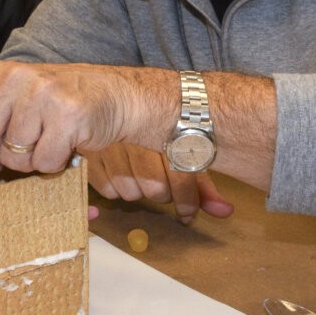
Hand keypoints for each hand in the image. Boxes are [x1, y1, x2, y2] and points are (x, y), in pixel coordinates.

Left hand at [0, 61, 170, 196]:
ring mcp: (40, 94)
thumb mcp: (14, 108)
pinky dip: (56, 164)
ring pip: (13, 159)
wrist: (116, 95)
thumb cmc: (59, 106)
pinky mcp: (66, 114)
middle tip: (20, 157)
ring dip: (32, 162)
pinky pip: (44, 163)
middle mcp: (12, 78)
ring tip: (50, 140)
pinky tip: (68, 142)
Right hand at [83, 143, 233, 224]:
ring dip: (137, 190)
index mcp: (165, 131)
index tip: (188, 214)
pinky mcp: (90, 154)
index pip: (180, 173)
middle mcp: (137, 137)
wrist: (113, 100)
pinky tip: (118, 172)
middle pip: (155, 189)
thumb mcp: (183, 152)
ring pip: (131, 193)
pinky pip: (108, 190)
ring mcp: (111, 145)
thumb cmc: (156, 132)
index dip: (187, 199)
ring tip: (138, 175)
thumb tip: (226, 212)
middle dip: (162, 194)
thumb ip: (203, 185)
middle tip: (162, 187)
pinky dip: (115, 187)